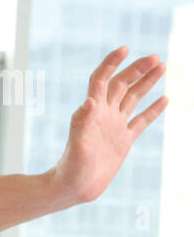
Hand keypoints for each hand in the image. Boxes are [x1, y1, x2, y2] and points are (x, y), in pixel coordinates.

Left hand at [52, 46, 168, 203]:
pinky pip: (141, 121)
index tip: (124, 48)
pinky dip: (153, 110)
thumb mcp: (76, 144)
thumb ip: (81, 122)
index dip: (111, 63)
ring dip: (146, 82)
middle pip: (121, 84)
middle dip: (137, 69)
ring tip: (161, 66)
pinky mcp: (123, 140)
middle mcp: (103, 115)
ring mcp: (114, 126)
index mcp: (91, 112)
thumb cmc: (71, 168)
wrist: (74, 188)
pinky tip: (164, 99)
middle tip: (155, 58)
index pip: (101, 80)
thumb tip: (89, 100)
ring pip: (133, 98)